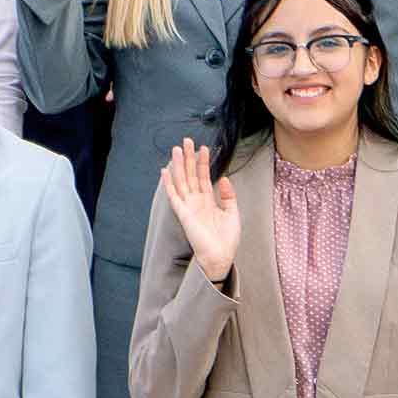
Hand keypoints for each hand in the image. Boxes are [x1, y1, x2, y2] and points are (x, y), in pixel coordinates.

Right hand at [159, 138, 240, 284]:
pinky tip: (164, 171)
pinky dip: (168, 183)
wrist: (220, 256)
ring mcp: (188, 206)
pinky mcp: (183, 213)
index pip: (204, 177)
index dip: (204, 162)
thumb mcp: (232, 213)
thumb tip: (224, 178)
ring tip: (177, 149)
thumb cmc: (226, 239)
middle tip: (187, 140)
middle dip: (189, 157)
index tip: (204, 147)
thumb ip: (228, 195)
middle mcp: (196, 201)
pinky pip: (173, 195)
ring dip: (179, 165)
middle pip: (191, 175)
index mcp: (208, 201)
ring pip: (182, 181)